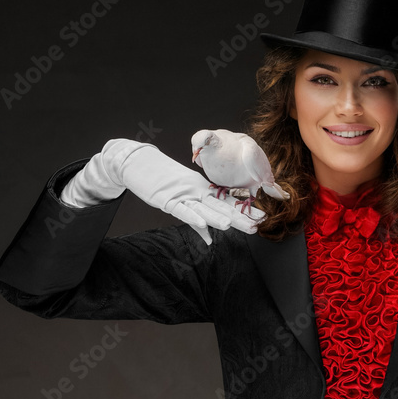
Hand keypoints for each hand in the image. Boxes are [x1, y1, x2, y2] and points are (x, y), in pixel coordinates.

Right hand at [62, 139, 265, 244]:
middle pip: (221, 206)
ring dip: (219, 217)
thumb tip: (207, 237)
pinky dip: (194, 218)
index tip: (260, 217)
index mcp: (200, 189)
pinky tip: (205, 226)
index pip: (226, 201)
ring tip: (235, 225)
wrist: (136, 161)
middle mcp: (196, 191)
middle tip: (257, 225)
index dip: (243, 210)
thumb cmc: (158, 178)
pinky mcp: (167, 199)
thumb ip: (194, 218)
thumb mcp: (179, 198)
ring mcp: (182, 194)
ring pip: (204, 208)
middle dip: (239, 216)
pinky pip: (183, 211)